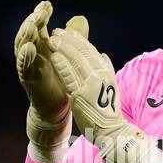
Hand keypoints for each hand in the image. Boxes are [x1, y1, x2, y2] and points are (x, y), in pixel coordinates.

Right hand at [14, 0, 87, 149]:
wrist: (58, 107)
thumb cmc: (62, 80)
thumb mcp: (70, 55)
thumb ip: (74, 38)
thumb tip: (80, 19)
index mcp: (42, 46)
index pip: (38, 26)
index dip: (41, 14)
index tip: (47, 4)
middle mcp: (32, 54)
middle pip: (27, 33)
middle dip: (32, 21)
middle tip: (39, 12)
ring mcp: (28, 67)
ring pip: (21, 47)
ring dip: (26, 35)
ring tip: (32, 24)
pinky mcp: (28, 81)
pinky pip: (23, 67)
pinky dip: (25, 57)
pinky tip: (29, 48)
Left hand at [48, 27, 162, 162]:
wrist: (110, 131)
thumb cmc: (108, 111)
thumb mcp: (110, 86)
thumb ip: (106, 69)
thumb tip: (102, 54)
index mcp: (106, 71)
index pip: (90, 50)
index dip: (78, 39)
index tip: (68, 31)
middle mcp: (100, 75)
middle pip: (82, 52)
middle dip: (68, 39)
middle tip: (57, 32)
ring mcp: (90, 85)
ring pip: (74, 61)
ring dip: (62, 48)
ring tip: (52, 40)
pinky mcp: (80, 95)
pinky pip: (69, 76)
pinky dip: (61, 64)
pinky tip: (53, 56)